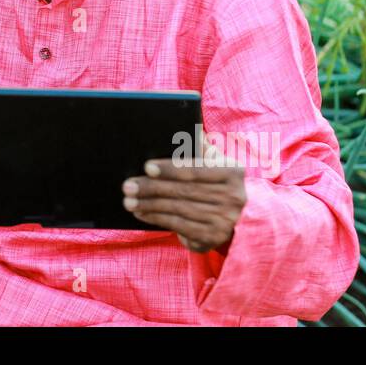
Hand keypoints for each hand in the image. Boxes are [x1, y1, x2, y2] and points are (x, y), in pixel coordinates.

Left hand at [122, 158, 246, 252]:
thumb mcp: (215, 162)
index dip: (170, 168)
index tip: (147, 167)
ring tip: (129, 201)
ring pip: (178, 209)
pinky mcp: (213, 237)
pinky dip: (156, 218)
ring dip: (149, 205)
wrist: (237, 218)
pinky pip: (179, 225)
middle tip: (128, 186)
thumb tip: (182, 127)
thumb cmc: (217, 182)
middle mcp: (233, 197)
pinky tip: (141, 213)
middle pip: (183, 190)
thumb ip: (201, 147)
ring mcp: (224, 219)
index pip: (196, 169)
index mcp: (233, 172)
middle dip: (151, 188)